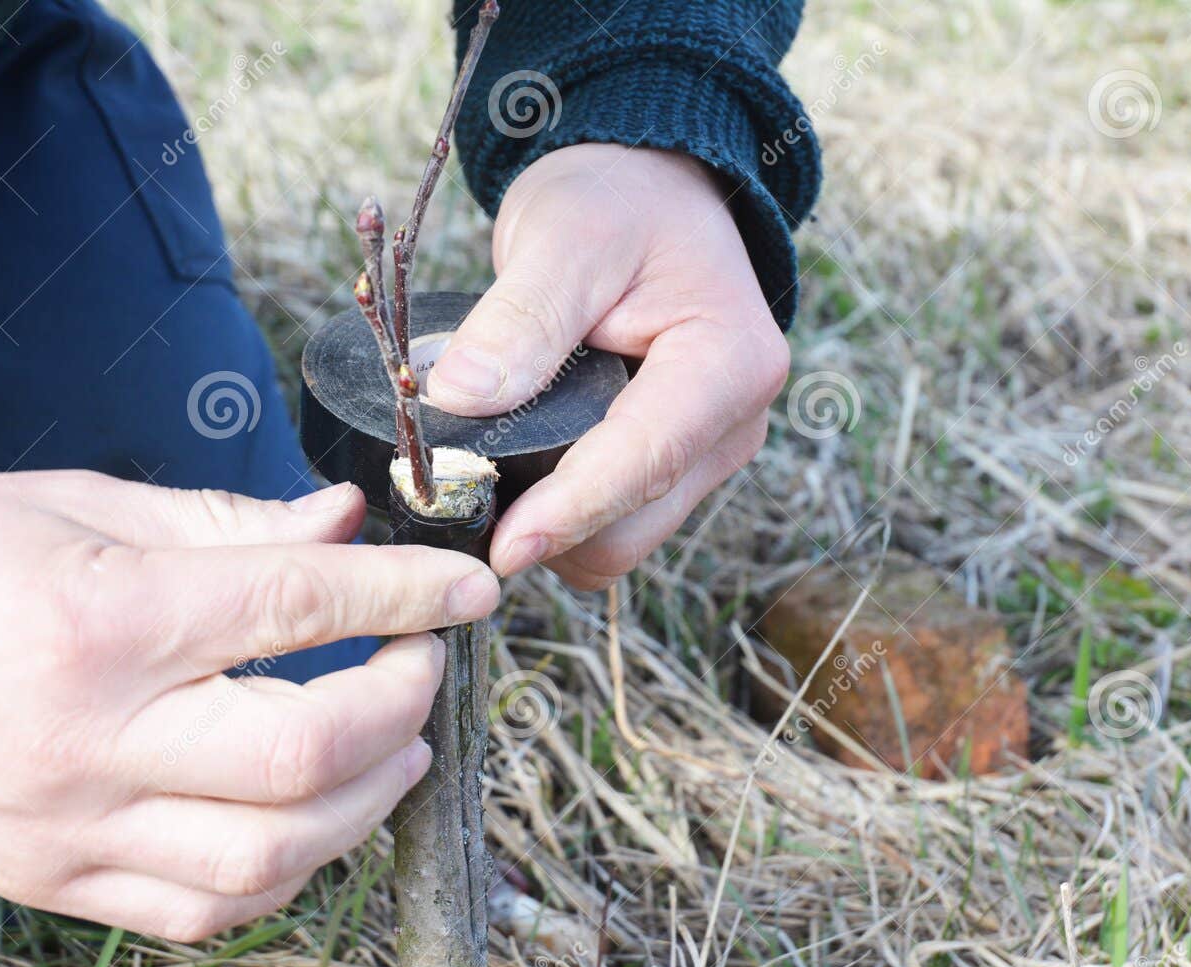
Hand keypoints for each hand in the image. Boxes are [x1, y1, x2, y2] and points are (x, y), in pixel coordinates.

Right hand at [0, 470, 498, 941]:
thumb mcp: (88, 508)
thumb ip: (234, 523)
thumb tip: (349, 523)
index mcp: (108, 621)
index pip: (299, 605)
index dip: (407, 591)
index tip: (468, 587)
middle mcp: (97, 736)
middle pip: (305, 750)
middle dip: (401, 705)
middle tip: (419, 664)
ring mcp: (78, 826)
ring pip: (271, 854)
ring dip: (367, 801)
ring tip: (396, 747)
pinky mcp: (62, 882)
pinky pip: (206, 910)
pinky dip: (290, 870)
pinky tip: (316, 818)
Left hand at [425, 143, 790, 588]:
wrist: (653, 195)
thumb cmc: (618, 202)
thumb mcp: (564, 234)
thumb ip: (520, 317)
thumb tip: (457, 400)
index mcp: (729, 363)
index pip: (645, 461)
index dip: (570, 512)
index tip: (502, 547)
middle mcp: (735, 425)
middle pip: (634, 525)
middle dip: (551, 530)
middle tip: (455, 499)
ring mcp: (710, 455)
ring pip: (623, 539)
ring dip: (553, 531)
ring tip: (483, 480)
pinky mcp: (678, 470)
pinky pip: (615, 525)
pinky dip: (563, 520)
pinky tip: (519, 476)